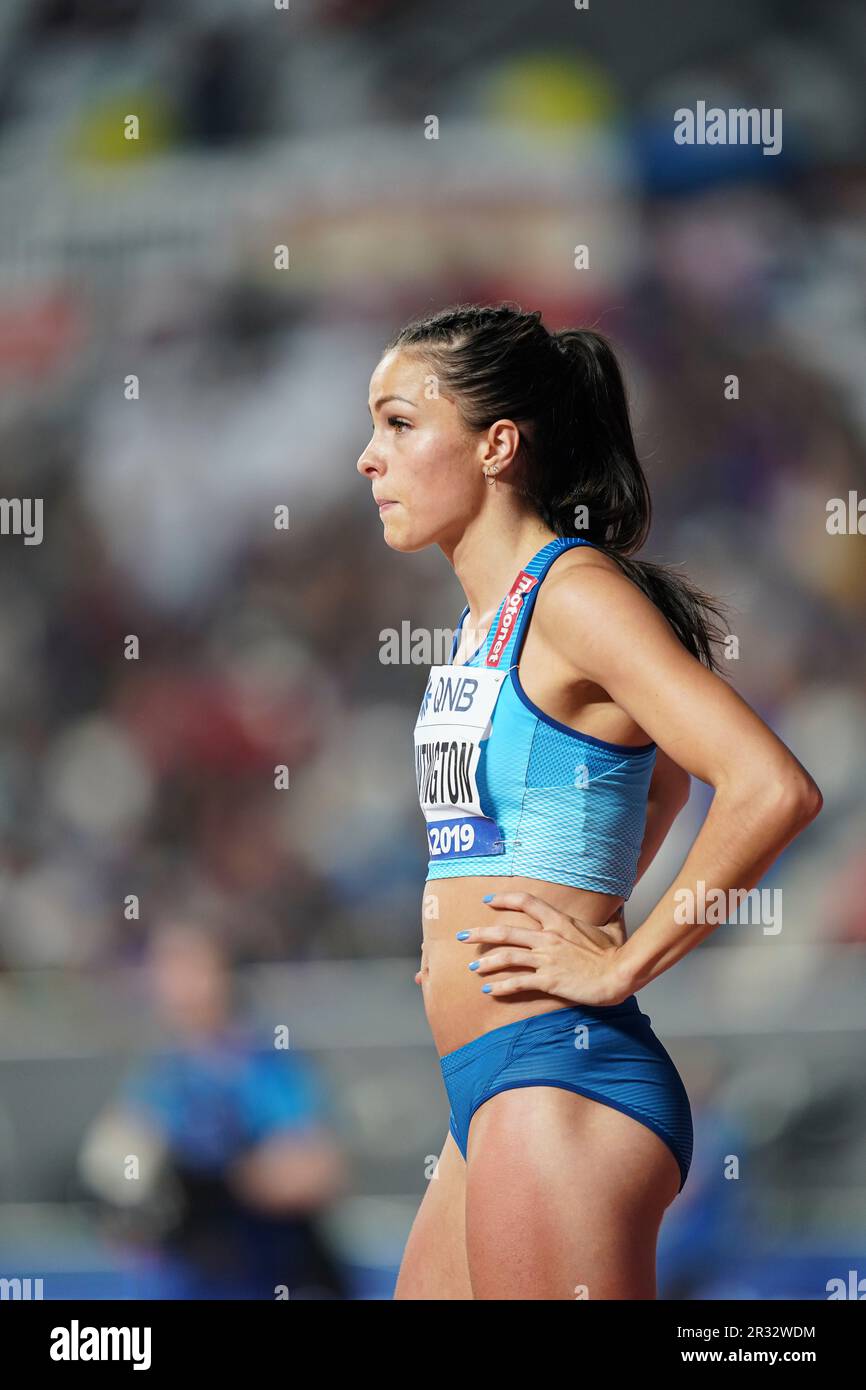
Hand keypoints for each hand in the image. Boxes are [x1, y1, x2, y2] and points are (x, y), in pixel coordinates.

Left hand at [456, 890, 630, 1006]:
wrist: (619, 974)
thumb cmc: (617, 953)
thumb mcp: (613, 928)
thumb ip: (610, 915)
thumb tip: (618, 903)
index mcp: (560, 921)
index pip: (526, 902)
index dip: (504, 899)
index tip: (489, 900)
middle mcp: (548, 938)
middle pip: (505, 931)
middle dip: (480, 933)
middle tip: (462, 935)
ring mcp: (546, 959)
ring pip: (506, 956)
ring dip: (486, 961)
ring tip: (472, 966)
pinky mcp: (548, 981)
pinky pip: (518, 982)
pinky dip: (500, 986)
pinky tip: (489, 989)